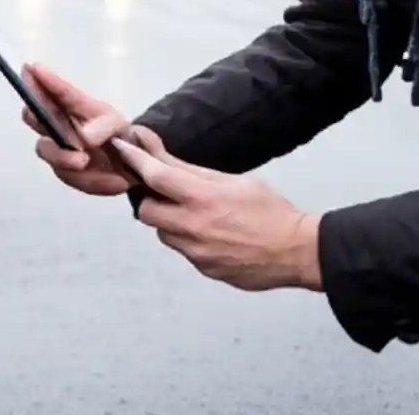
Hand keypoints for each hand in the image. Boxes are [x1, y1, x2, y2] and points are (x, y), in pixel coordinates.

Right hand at [20, 63, 150, 195]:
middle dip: (33, 113)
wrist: (133, 166)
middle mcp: (60, 124)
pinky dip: (93, 180)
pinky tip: (115, 181)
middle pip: (33, 115)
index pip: (57, 91)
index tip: (31, 67)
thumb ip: (104, 127)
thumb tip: (84, 137)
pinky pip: (71, 177)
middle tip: (38, 114)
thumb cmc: (119, 134)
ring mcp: (60, 149)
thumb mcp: (119, 125)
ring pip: (47, 150)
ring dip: (64, 157)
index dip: (43, 79)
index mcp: (75, 106)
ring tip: (85, 161)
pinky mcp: (68, 173)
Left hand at [111, 138, 323, 292]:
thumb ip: (193, 171)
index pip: (155, 176)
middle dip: (151, 200)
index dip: (135, 160)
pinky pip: (183, 251)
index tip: (123, 149)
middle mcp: (194, 227)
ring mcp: (197, 252)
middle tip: (167, 194)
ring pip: (164, 233)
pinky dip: (189, 239)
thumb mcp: (234, 181)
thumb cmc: (271, 211)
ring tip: (198, 215)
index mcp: (203, 198)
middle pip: (147, 212)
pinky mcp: (203, 269)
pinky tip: (213, 234)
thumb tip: (160, 154)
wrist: (296, 252)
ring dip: (170, 222)